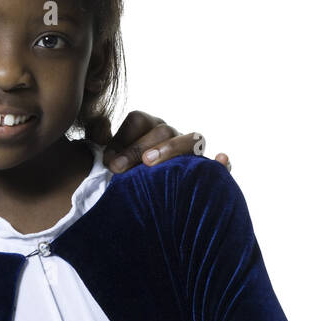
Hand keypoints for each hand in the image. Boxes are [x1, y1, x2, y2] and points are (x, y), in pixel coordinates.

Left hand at [86, 111, 231, 175]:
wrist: (138, 200)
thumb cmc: (122, 176)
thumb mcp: (108, 159)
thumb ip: (102, 144)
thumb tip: (100, 131)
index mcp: (147, 127)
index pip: (138, 120)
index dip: (122, 139)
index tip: (107, 162)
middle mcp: (170, 136)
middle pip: (163, 130)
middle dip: (139, 148)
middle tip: (119, 168)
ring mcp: (190, 152)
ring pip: (193, 140)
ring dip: (172, 149)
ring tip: (150, 164)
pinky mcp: (205, 173)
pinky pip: (218, 167)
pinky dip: (221, 164)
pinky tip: (221, 159)